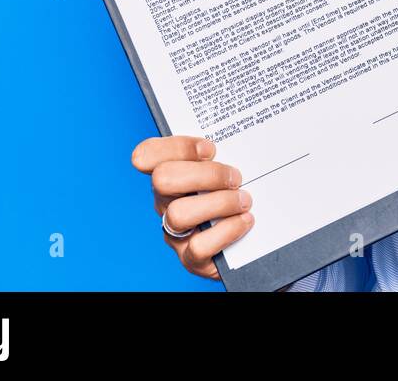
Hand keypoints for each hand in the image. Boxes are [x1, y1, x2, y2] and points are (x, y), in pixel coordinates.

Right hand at [131, 135, 253, 279]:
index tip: (210, 149)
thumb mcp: (227, 169)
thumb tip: (241, 138)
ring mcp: (175, 232)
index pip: (147, 155)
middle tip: (235, 178)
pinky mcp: (191, 259)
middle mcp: (166, 202)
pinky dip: (227, 231)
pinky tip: (245, 221)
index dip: (176, 148)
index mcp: (170, 175)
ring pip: (178, 213)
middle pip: (163, 179)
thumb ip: (225, 152)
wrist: (250, 240)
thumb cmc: (236, 194)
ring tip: (243, 201)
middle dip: (205, 174)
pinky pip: (199, 246)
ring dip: (219, 203)